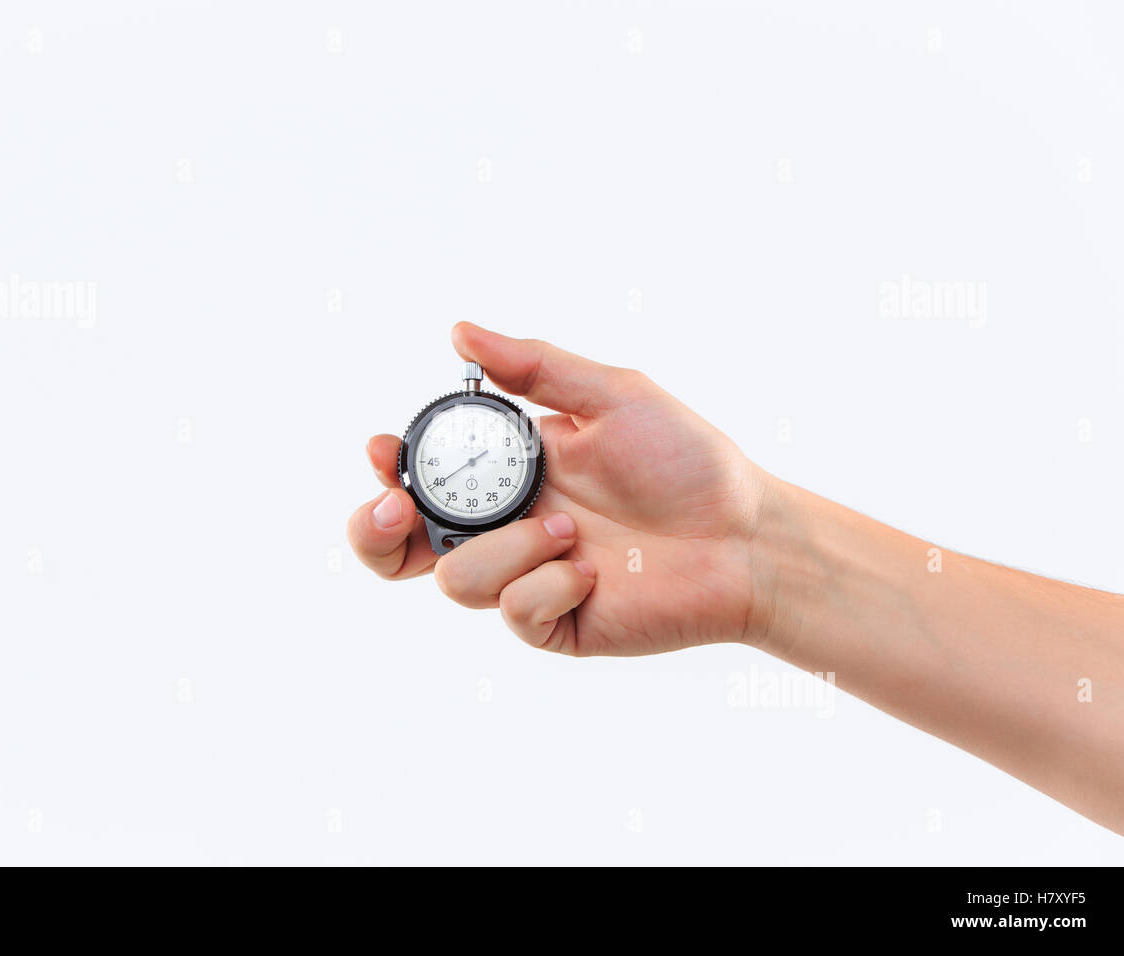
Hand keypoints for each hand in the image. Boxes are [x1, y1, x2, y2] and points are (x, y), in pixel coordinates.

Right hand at [347, 323, 767, 654]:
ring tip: (571, 531)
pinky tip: (592, 574)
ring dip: (508, 549)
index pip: (424, 478)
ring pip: (458, 578)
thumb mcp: (611, 396)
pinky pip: (513, 612)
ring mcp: (527, 579)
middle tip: (398, 513)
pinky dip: (547, 586)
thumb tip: (460, 332)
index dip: (388, 472)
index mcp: (510, 473)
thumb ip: (534, 367)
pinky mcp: (554, 624)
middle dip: (376, 533)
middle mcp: (507, 527)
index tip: (382, 450)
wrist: (746, 536)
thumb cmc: (687, 462)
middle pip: (405, 547)